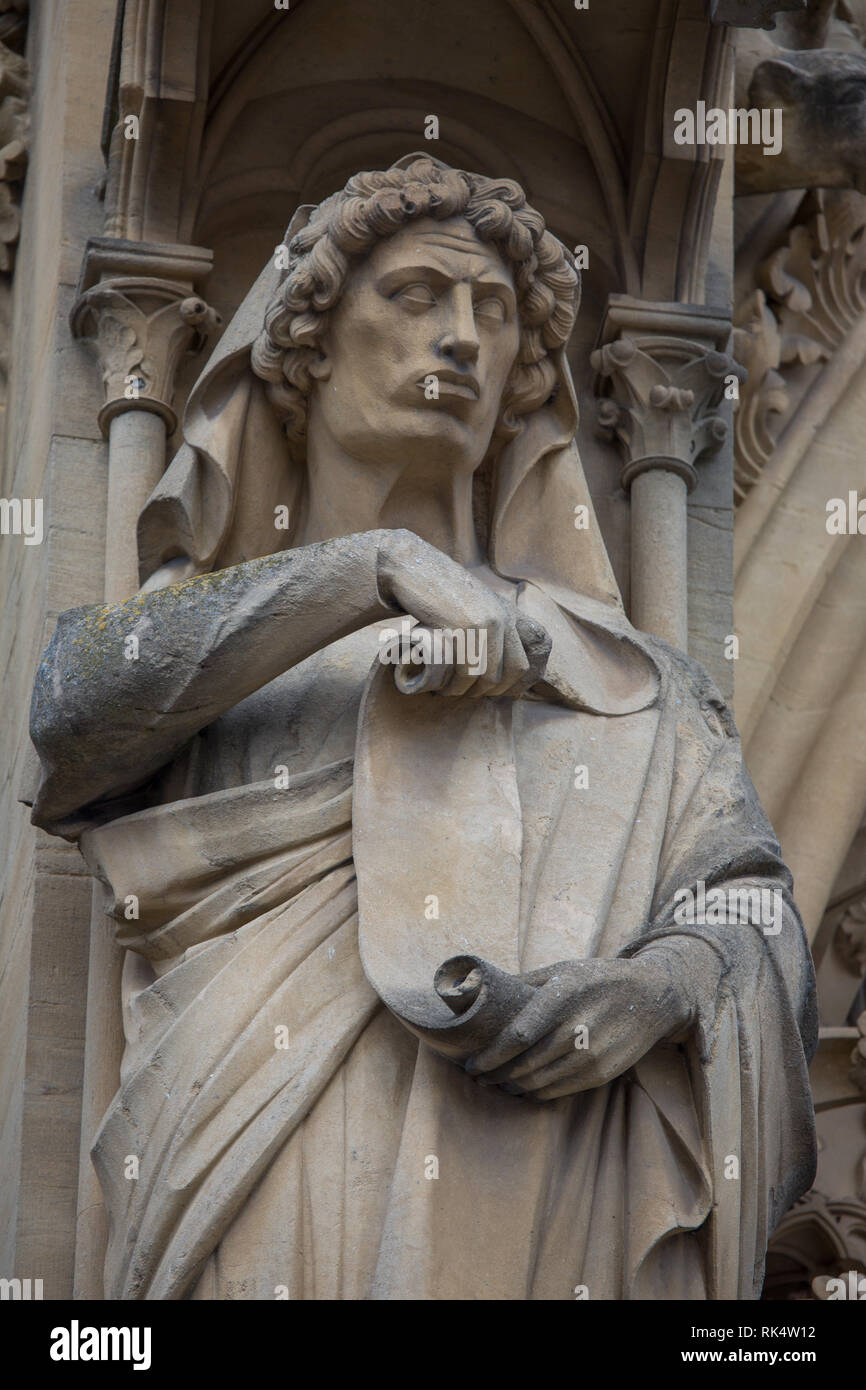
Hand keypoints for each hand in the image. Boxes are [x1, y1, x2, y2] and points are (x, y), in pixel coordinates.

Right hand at [376, 528, 550, 696]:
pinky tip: (441, 685)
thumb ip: (494, 631)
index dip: (515, 683)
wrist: (417, 571)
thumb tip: (498, 675)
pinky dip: (455, 685)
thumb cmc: (442, 597)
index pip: (531, 658)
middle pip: (514, 671)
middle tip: (467, 692)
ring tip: (449, 690)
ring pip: (489, 675)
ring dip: (468, 690)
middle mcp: (504, 618)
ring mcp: (487, 622)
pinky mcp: (466, 627)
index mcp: (511, 615)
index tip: (494, 690)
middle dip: (491, 690)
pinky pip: (469, 670)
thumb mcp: (477, 608)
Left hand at [464, 952, 698, 1100]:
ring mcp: (593, 1054)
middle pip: (525, 1064)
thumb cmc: (598, 979)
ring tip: (497, 1083)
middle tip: (478, 1075)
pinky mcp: (603, 1073)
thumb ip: (525, 983)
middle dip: (495, 1074)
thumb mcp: (563, 969)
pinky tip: (524, 1088)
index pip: (518, 1035)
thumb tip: (482, 991)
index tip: (472, 1062)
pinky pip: (560, 1090)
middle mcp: (578, 1027)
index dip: (491, 1055)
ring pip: (540, 1082)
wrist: (651, 997)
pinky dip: (536, 1093)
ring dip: (513, 1087)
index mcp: (562, 997)